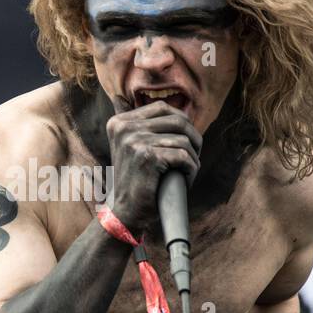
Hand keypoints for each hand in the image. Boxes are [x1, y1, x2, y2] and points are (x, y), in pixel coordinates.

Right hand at [103, 100, 201, 233]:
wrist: (126, 212)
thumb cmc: (134, 180)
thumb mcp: (127, 146)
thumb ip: (135, 124)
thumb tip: (132, 100)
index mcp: (119, 122)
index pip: (162, 108)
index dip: (181, 123)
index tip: (186, 141)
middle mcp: (124, 128)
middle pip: (177, 120)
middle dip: (193, 138)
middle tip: (194, 155)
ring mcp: (135, 141)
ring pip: (184, 140)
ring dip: (194, 157)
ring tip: (188, 171)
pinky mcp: (148, 156)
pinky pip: (184, 156)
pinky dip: (191, 169)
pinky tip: (186, 179)